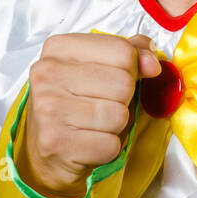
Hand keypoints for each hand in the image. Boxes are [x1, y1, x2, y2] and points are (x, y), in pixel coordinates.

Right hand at [17, 33, 161, 197]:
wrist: (45, 149)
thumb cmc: (74, 105)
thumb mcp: (100, 69)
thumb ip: (129, 54)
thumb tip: (151, 61)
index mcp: (59, 48)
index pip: (122, 50)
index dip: (130, 69)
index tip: (112, 79)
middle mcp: (48, 74)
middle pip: (123, 83)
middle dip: (122, 100)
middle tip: (99, 105)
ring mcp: (48, 108)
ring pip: (119, 115)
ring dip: (115, 126)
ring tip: (93, 125)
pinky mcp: (54, 142)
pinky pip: (110, 145)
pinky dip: (107, 149)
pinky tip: (88, 143)